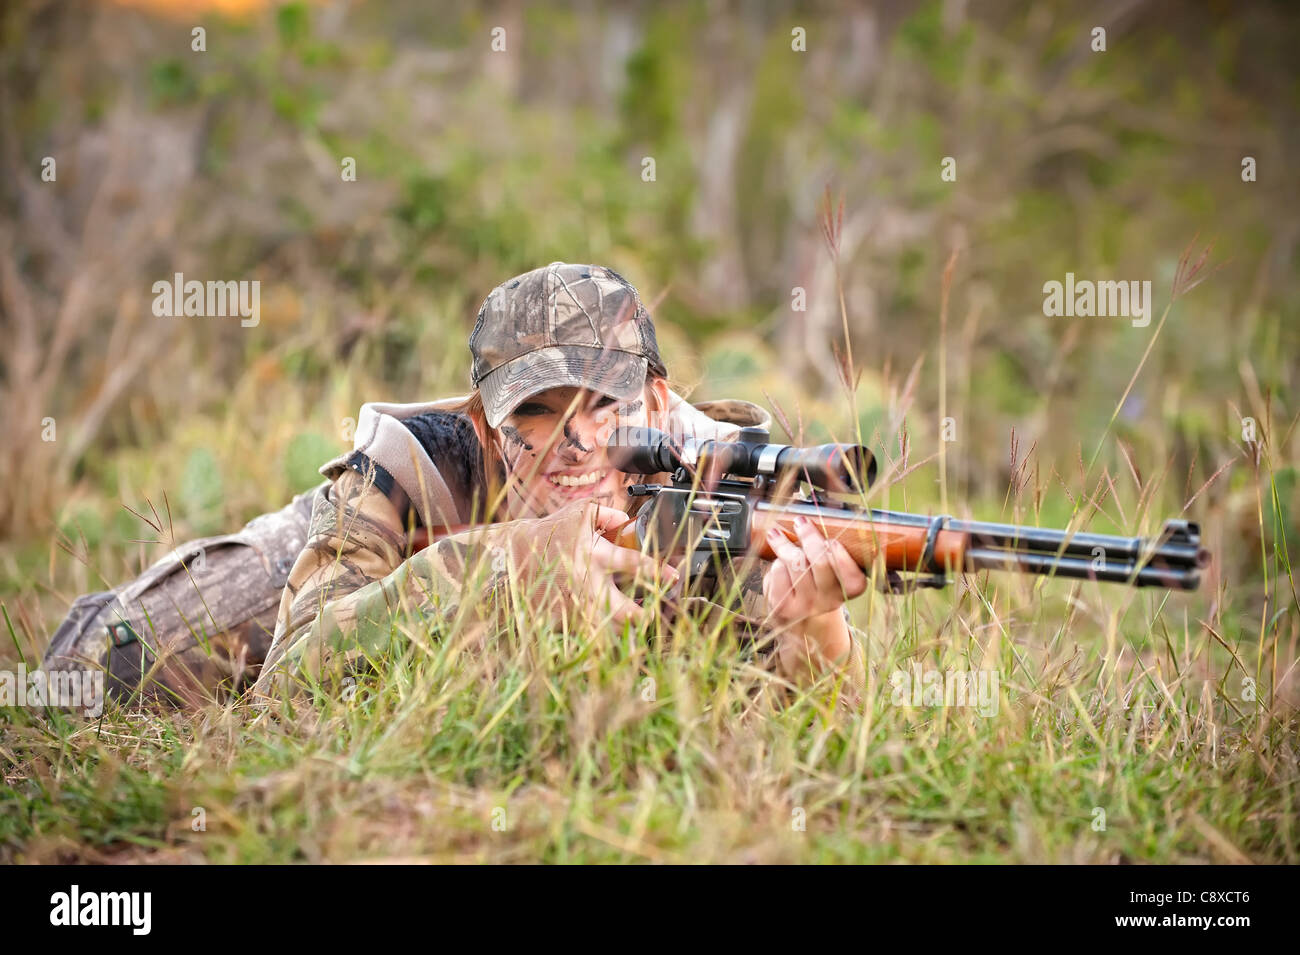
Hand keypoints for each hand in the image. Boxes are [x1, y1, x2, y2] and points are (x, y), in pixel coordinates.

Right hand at [500, 499, 678, 629]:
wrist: (511, 558)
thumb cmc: (551, 533)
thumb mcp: (580, 514)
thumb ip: (610, 513)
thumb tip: (631, 522)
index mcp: (596, 555)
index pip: (635, 565)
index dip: (658, 573)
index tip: (673, 579)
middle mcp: (588, 584)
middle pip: (626, 612)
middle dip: (645, 619)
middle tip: (654, 618)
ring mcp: (575, 607)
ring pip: (610, 630)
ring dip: (626, 630)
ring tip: (633, 627)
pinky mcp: (562, 622)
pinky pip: (589, 636)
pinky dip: (601, 636)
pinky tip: (609, 635)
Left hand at [763, 515, 868, 625]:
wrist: (799, 618)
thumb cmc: (818, 582)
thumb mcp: (834, 569)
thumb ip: (832, 548)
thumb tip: (817, 514)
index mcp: (849, 589)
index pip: (852, 576)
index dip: (841, 555)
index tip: (832, 540)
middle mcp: (829, 600)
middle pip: (820, 563)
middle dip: (809, 537)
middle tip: (801, 522)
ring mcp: (805, 605)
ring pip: (795, 562)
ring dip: (784, 545)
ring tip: (776, 535)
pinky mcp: (783, 606)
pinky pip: (777, 572)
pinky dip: (776, 563)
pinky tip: (777, 561)